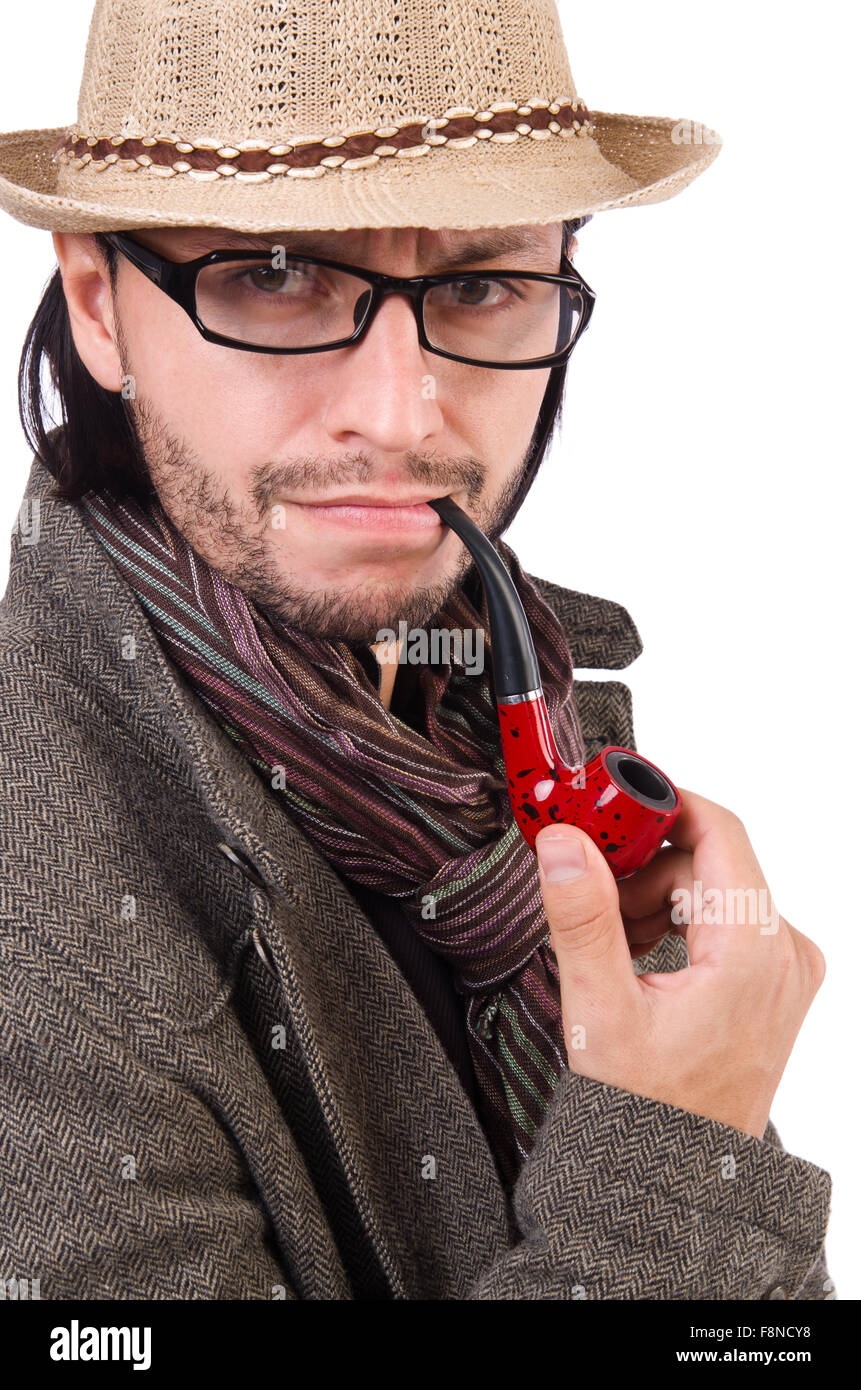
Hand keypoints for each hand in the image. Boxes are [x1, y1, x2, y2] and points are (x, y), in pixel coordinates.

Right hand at [535, 789, 825, 1138]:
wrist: (676, 1179)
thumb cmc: (647, 1112)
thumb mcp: (601, 1011)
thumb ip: (583, 917)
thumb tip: (563, 844)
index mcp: (754, 953)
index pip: (718, 831)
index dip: (661, 805)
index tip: (609, 805)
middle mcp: (785, 955)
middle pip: (708, 862)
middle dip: (644, 869)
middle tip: (592, 895)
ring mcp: (785, 971)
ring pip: (712, 889)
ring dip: (656, 898)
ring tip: (614, 946)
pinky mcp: (773, 984)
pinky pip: (724, 921)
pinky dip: (677, 923)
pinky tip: (638, 957)